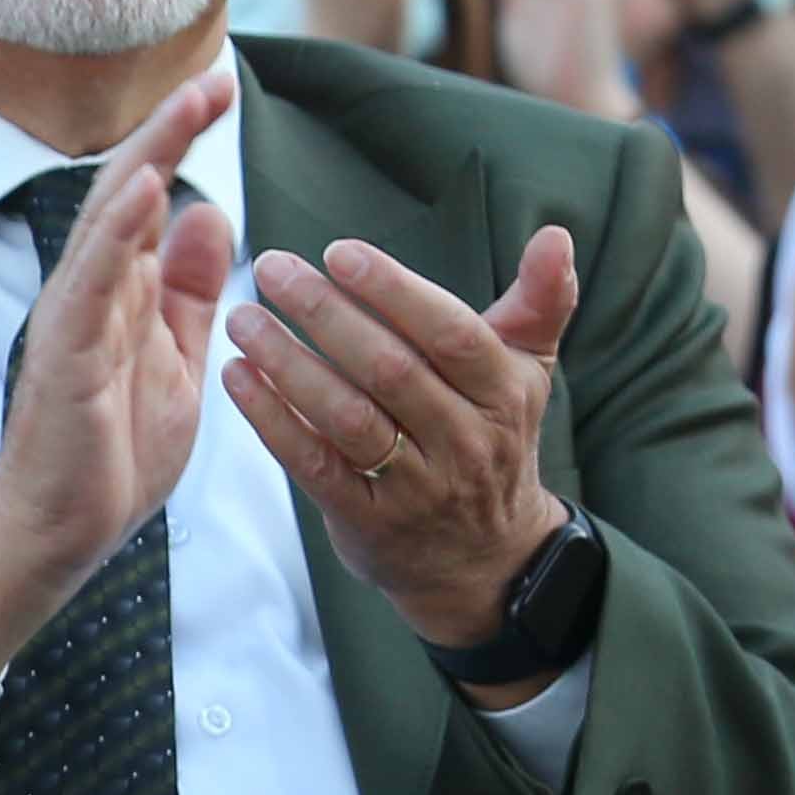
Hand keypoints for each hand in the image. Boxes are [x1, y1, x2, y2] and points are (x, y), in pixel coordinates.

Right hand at [0, 68, 239, 669]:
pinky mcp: (63, 356)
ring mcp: (73, 320)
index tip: (221, 89)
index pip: (154, 201)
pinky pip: (92, 284)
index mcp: (121, 294)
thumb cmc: (108, 456)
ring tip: (186, 106)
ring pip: (110, 223)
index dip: (183, 143)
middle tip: (215, 75)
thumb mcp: (174, 361)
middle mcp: (92, 293)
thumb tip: (207, 212)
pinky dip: (117, 234)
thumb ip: (187, 291)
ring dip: (148, 160)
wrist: (57, 532)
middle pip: (131, 193)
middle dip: (170, 131)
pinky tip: (146, 188)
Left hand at [227, 228, 577, 659]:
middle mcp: (464, 440)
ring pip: (347, 416)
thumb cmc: (492, 438)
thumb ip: (539, 303)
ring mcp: (416, 485)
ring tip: (243, 320)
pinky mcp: (368, 519)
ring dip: (288, 363)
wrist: (484, 559)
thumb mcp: (526, 374)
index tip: (338, 253)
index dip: (393, 291)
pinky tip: (238, 378)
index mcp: (503, 393)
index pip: (450, 333)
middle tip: (273, 269)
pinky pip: (314, 463)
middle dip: (326, 314)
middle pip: (389, 370)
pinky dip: (271, 420)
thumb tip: (556, 235)